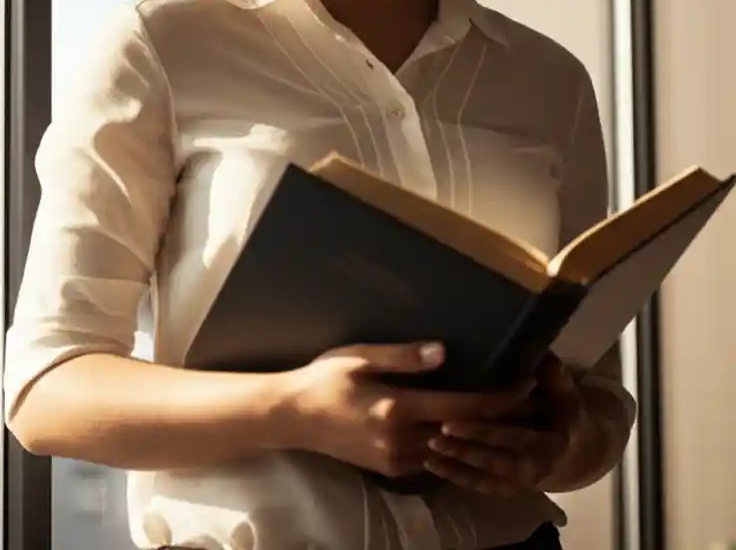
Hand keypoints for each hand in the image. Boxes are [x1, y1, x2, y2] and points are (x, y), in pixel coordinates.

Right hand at [267, 342, 534, 477]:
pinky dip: (454, 444)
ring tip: (507, 415)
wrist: (292, 418)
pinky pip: (434, 457)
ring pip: (452, 448)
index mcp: (398, 409)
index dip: (500, 397)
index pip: (464, 406)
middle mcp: (403, 440)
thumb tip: (445, 352)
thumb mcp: (359, 357)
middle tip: (530, 400)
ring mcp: (397, 459)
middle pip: (466, 432)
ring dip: (479, 434)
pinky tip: (466, 429)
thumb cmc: (324, 379)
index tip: (527, 383)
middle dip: (500, 418)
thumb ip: (403, 356)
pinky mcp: (392, 468)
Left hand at [424, 354, 586, 495]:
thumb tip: (539, 352)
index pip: (515, 437)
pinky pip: (479, 486)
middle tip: (438, 431)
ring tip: (430, 445)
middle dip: (466, 447)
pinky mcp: (506, 488)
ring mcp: (520, 482)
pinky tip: (431, 463)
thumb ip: (554, 376)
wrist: (573, 451)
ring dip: (457, 462)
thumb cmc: (562, 414)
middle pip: (496, 459)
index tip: (456, 419)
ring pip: (485, 475)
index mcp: (552, 444)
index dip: (486, 430)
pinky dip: (456, 477)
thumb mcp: (566, 395)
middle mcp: (536, 468)